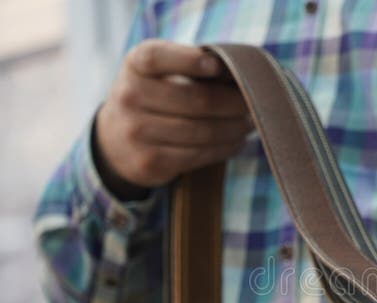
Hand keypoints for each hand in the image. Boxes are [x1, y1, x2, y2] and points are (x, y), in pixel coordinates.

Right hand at [94, 39, 252, 191]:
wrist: (114, 140)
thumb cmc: (152, 97)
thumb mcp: (158, 73)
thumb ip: (190, 66)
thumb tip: (241, 76)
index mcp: (135, 66)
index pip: (158, 57)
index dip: (190, 60)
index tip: (218, 66)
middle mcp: (129, 96)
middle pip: (197, 100)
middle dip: (234, 103)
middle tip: (253, 103)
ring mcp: (137, 132)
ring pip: (203, 131)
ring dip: (235, 128)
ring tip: (249, 124)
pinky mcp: (150, 162)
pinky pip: (199, 155)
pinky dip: (225, 148)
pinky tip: (236, 141)